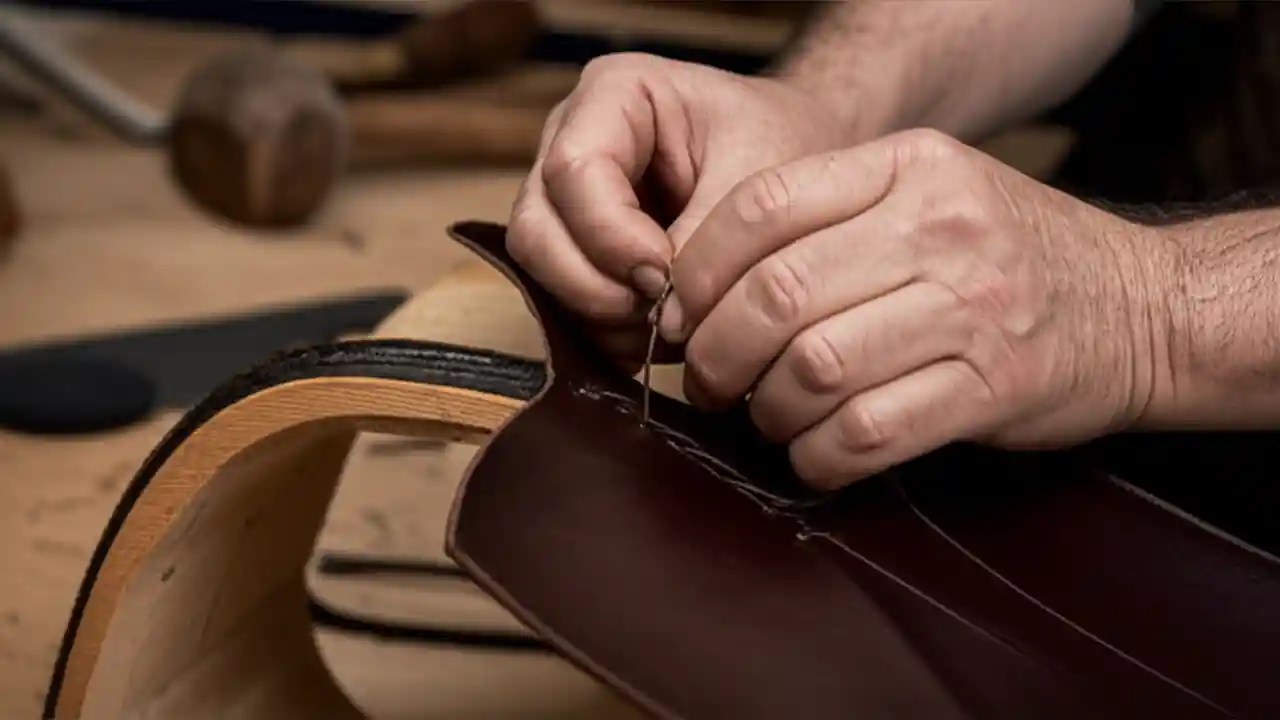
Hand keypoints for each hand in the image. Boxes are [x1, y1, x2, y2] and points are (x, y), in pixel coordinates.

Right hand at [506, 53, 852, 367]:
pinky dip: (610, 334)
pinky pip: (565, 306)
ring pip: (541, 276)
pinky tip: (664, 336)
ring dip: (603, 317)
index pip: (574, 170)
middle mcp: (570, 143)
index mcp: (613, 95)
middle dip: (594, 287)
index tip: (667, 275)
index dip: (611, 235)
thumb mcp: (764, 177)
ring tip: (672, 328)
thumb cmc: (785, 149)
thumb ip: (710, 238)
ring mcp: (566, 203)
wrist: (803, 170)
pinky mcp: (577, 254)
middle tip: (660, 315)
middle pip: (536, 230)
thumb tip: (665, 313)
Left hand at [664, 129, 1175, 488]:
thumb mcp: (930, 194)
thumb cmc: (1009, 254)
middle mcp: (941, 227)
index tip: (680, 315)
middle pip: (776, 294)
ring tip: (768, 417)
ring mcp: (974, 309)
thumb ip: (830, 220)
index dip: (697, 272)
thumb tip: (698, 289)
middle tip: (709, 381)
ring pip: (816, 367)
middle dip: (716, 353)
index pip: (763, 207)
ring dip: (768, 409)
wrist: (1147, 305)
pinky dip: (821, 456)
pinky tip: (815, 455)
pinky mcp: (995, 388)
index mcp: (910, 166)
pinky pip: (870, 432)